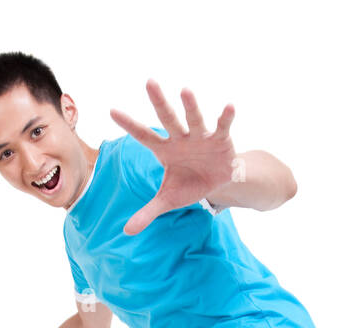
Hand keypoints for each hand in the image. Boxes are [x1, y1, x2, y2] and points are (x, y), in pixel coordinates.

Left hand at [110, 79, 235, 235]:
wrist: (217, 183)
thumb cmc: (189, 185)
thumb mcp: (168, 200)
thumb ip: (147, 212)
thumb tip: (125, 232)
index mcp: (164, 150)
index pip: (143, 136)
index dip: (129, 125)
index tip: (111, 111)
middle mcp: (181, 138)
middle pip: (168, 119)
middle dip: (159, 102)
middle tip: (149, 82)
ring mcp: (201, 137)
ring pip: (194, 119)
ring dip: (190, 106)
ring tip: (185, 90)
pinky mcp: (221, 140)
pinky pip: (222, 127)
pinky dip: (226, 117)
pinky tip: (229, 106)